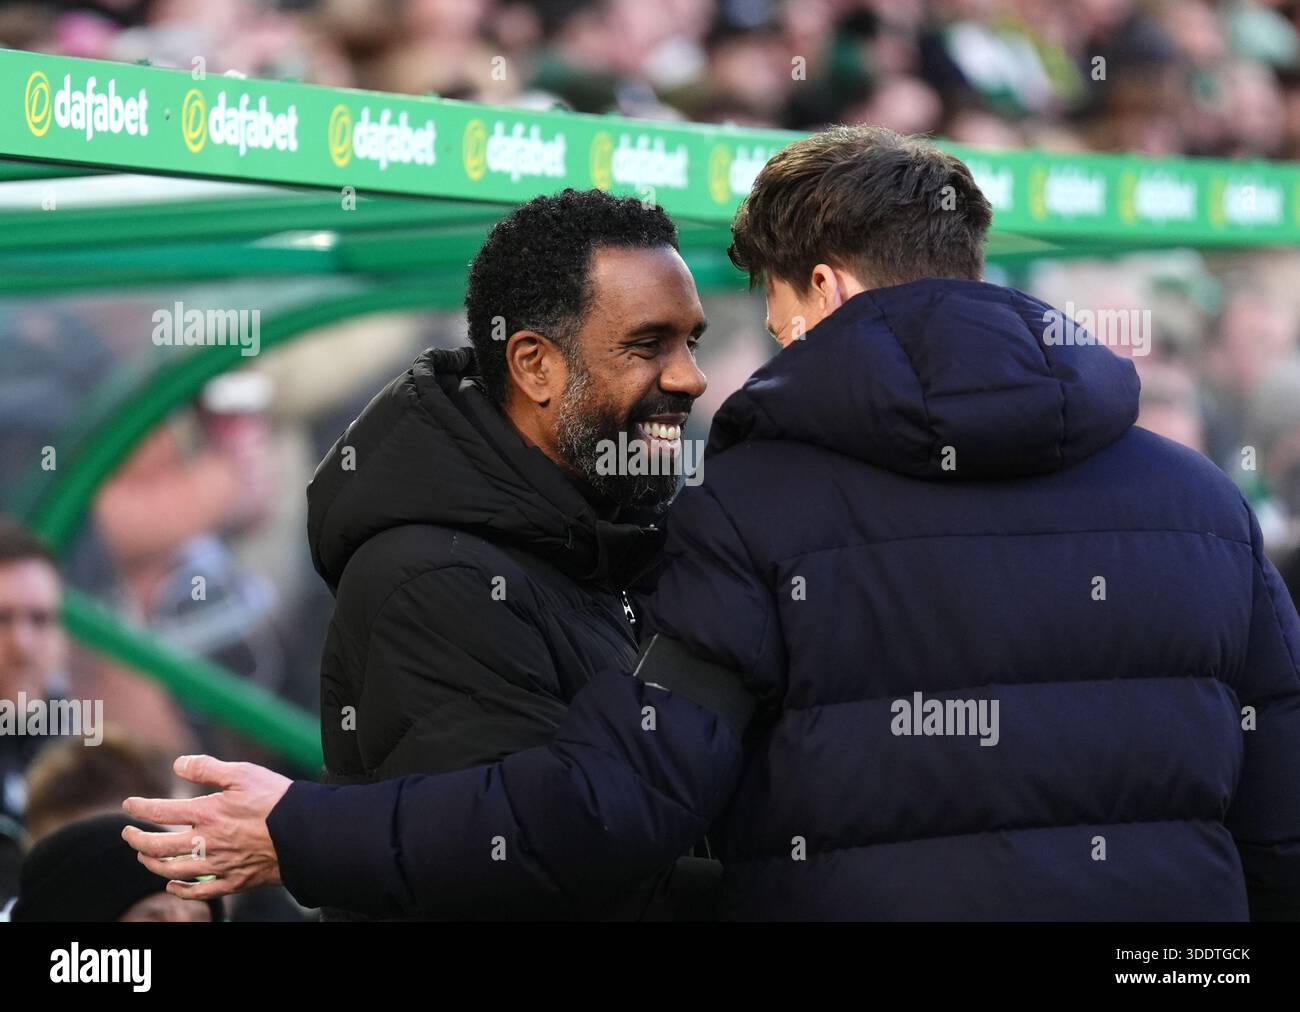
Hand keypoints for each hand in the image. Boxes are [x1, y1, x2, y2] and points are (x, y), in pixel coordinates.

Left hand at [122, 754, 292, 901]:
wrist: (307, 834)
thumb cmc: (277, 800)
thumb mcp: (244, 773)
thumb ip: (207, 768)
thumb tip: (178, 764)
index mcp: (207, 813)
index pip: (160, 811)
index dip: (139, 808)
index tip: (128, 804)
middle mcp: (206, 842)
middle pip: (158, 846)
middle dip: (137, 840)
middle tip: (127, 834)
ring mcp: (218, 865)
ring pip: (172, 870)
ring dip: (152, 864)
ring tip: (143, 856)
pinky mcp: (234, 881)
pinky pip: (199, 892)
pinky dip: (180, 890)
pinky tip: (172, 885)